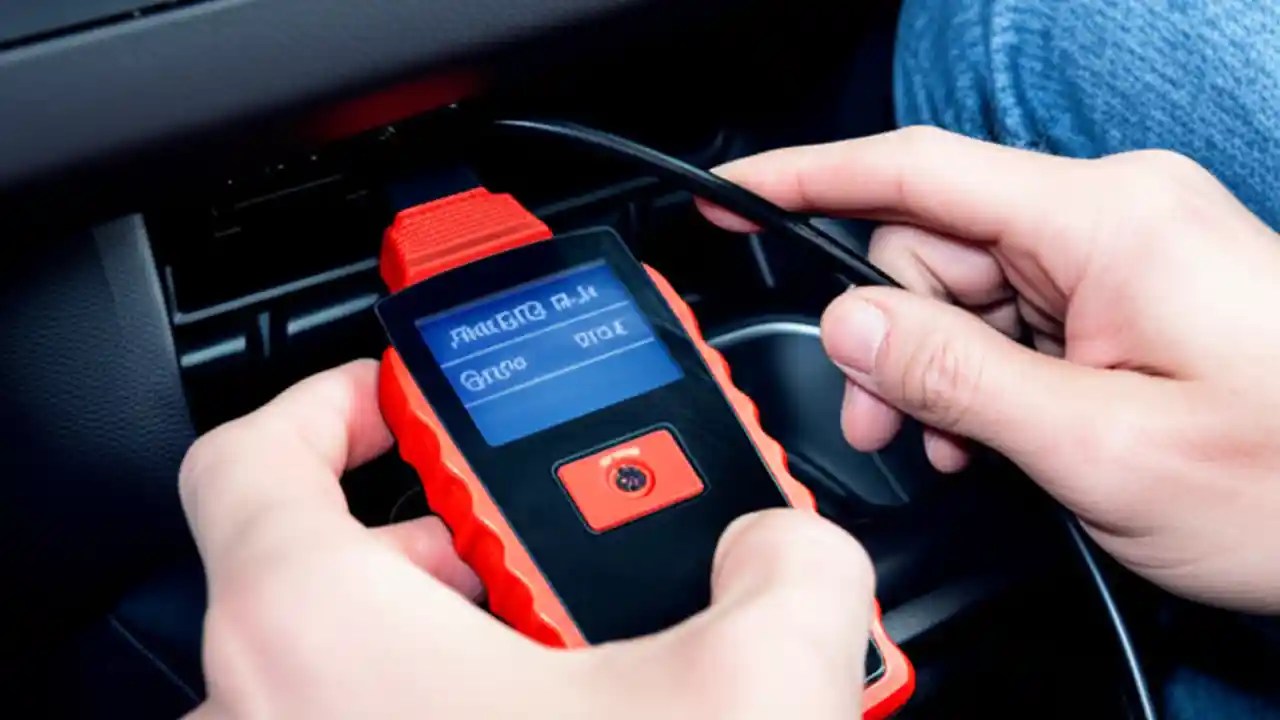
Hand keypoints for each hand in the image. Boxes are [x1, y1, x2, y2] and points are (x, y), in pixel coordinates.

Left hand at [180, 360, 874, 717]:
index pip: (253, 460)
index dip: (328, 402)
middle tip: (551, 550)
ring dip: (475, 644)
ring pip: (361, 669)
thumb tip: (794, 554)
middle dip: (459, 544)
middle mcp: (273, 713)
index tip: (397, 399)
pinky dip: (460, 717)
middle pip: (335, 567)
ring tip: (591, 662)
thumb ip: (790, 569)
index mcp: (318, 635)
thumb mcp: (750, 689)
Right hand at [701, 127, 1279, 612]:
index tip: (734, 192)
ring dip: (941, 364)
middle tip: (890, 420)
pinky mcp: (1130, 287)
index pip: (916, 170)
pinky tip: (1001, 427)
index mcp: (1106, 220)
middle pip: (934, 241)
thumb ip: (957, 376)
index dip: (807, 178)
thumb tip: (851, 324)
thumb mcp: (1097, 447)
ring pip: (968, 284)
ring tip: (960, 442)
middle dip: (891, 330)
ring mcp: (1124, 248)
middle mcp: (1113, 214)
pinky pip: (1018, 309)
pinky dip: (989, 368)